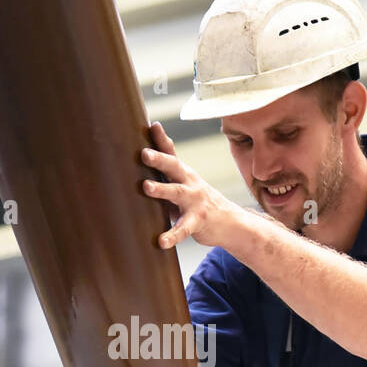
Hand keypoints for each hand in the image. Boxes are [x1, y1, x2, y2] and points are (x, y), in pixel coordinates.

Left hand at [142, 121, 245, 250]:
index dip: (162, 139)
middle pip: (174, 167)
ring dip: (162, 189)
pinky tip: (161, 242)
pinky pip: (184, 229)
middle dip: (159, 159)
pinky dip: (172, 235)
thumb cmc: (198, 203)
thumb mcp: (183, 186)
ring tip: (146, 187)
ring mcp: (195, 201)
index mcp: (183, 174)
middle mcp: (190, 183)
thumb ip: (164, 177)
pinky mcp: (198, 221)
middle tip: (144, 153)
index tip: (152, 125)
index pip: (171, 153)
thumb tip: (136, 165)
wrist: (231, 223)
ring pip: (177, 192)